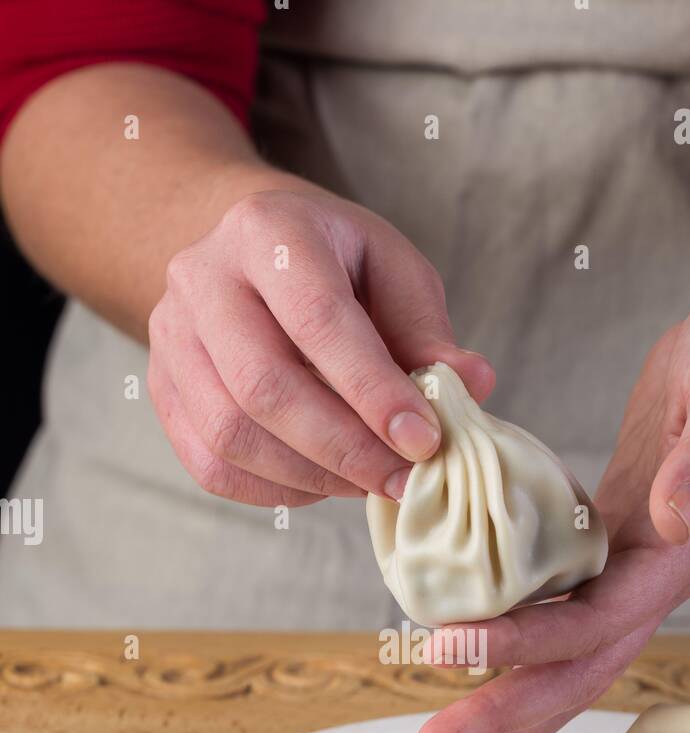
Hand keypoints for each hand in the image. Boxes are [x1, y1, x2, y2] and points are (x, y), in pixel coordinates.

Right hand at [148, 186, 493, 506]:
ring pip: (231, 434)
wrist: (246, 252)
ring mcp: (169, 336)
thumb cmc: (333, 263)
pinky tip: (324, 483)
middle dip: (345, 449)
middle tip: (403, 480)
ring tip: (370, 483)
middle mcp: (202, 278)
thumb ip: (427, 332)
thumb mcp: (391, 270)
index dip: (372, 391)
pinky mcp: (162, 389)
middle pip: (264, 386)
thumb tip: (472, 388)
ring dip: (312, 477)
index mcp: (266, 230)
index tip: (424, 442)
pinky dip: (275, 490)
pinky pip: (211, 465)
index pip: (317, 319)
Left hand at [414, 285, 689, 732]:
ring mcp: (627, 576)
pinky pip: (553, 620)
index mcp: (678, 558)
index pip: (593, 625)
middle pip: (573, 673)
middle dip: (503, 718)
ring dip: (503, 711)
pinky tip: (467, 669)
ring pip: (562, 663)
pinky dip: (509, 655)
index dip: (522, 645)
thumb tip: (674, 519)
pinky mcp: (603, 555)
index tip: (447, 650)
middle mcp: (651, 584)